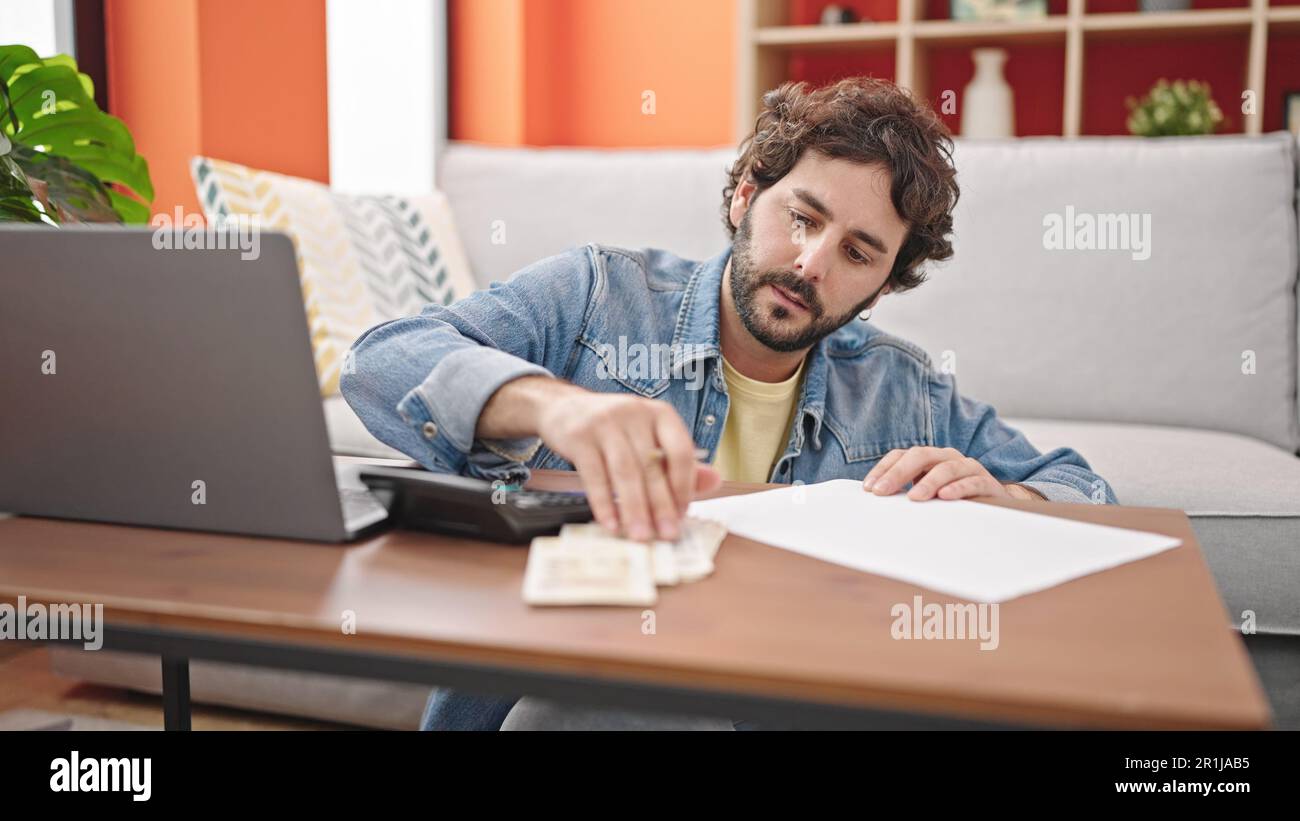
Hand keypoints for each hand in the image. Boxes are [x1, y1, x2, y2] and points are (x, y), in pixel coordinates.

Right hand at [537, 390, 720, 540]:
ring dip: (634, 508)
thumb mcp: (649, 437)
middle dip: (661, 505)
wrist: (564, 408)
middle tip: (666, 534)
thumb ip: (679, 461)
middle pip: (652, 466)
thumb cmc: (615, 429)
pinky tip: (611, 524)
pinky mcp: (579, 436)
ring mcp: (605, 423)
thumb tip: (715, 482)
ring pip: (625, 472)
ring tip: (640, 535)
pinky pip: (594, 475)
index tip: (682, 514)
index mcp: (660, 414)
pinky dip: (603, 503)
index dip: (684, 485)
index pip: (680, 451)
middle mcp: (635, 413)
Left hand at [862, 446, 1013, 500]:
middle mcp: (946, 457)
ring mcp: (967, 467)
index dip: (883, 469)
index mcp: (928, 458)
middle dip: (898, 473)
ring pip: (946, 468)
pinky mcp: (986, 482)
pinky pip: (972, 482)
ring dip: (928, 482)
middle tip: (882, 492)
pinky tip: (945, 496)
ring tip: (914, 498)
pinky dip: (958, 488)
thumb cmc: (953, 496)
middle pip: (920, 456)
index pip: (901, 455)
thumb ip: (906, 491)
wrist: (995, 501)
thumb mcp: (926, 492)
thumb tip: (876, 500)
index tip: (869, 488)